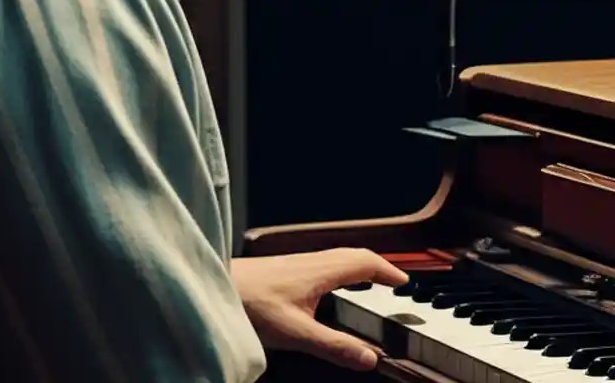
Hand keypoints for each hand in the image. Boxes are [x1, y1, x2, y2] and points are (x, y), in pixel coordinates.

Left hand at [231, 248, 408, 370]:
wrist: (211, 287)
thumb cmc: (248, 303)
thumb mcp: (296, 333)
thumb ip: (334, 345)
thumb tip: (369, 358)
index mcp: (321, 271)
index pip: (365, 262)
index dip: (387, 271)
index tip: (403, 282)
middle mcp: (311, 261)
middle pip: (353, 256)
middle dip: (376, 267)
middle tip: (391, 282)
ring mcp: (295, 263)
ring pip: (335, 258)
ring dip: (356, 268)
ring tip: (366, 284)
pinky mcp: (281, 269)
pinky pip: (320, 264)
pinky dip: (336, 272)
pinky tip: (325, 289)